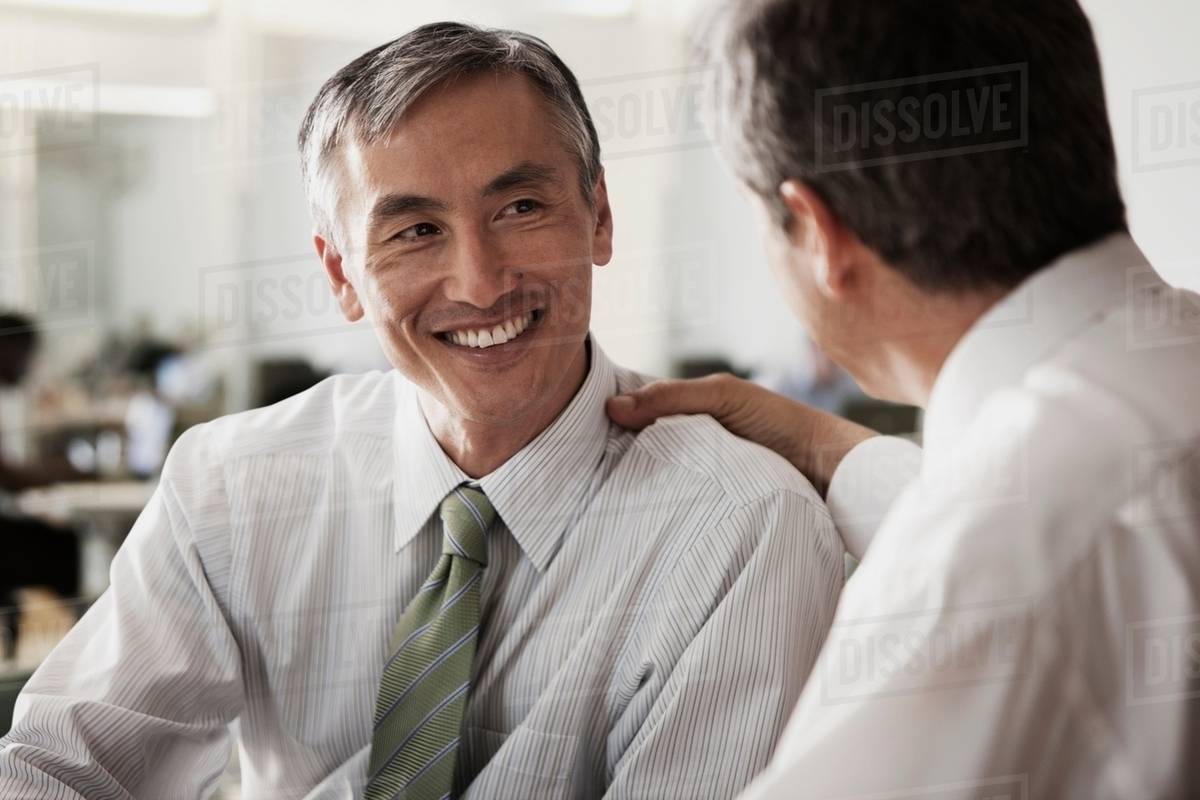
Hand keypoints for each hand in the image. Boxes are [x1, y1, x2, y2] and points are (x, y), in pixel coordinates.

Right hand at [605, 373, 877, 495]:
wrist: (828, 471)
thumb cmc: (780, 423)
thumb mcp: (724, 396)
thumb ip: (672, 397)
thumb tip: (612, 407)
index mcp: (691, 410)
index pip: (639, 410)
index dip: (612, 416)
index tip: (577, 428)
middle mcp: (691, 441)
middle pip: (640, 447)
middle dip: (614, 454)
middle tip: (580, 468)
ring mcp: (699, 474)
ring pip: (655, 478)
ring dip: (635, 484)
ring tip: (600, 495)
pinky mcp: (710, 506)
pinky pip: (675, 503)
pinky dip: (658, 505)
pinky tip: (638, 512)